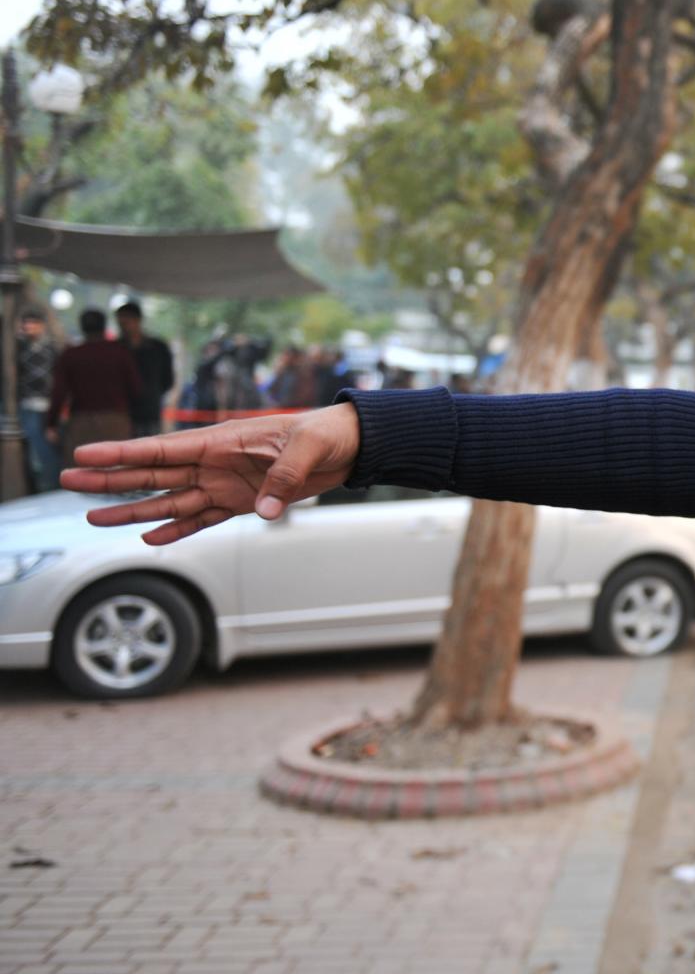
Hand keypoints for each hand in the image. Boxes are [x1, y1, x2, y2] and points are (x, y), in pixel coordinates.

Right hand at [60, 404, 361, 544]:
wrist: (347, 446)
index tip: (85, 455)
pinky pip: (202, 519)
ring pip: (169, 500)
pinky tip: (149, 539)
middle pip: (152, 474)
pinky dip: (177, 530)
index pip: (161, 448)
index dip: (122, 453)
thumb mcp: (306, 448)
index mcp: (221, 441)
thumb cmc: (324, 434)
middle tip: (68, 481)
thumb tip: (264, 510)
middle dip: (110, 479)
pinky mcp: (241, 502)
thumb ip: (282, 477)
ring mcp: (224, 484)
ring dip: (133, 511)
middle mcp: (214, 464)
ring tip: (94, 518)